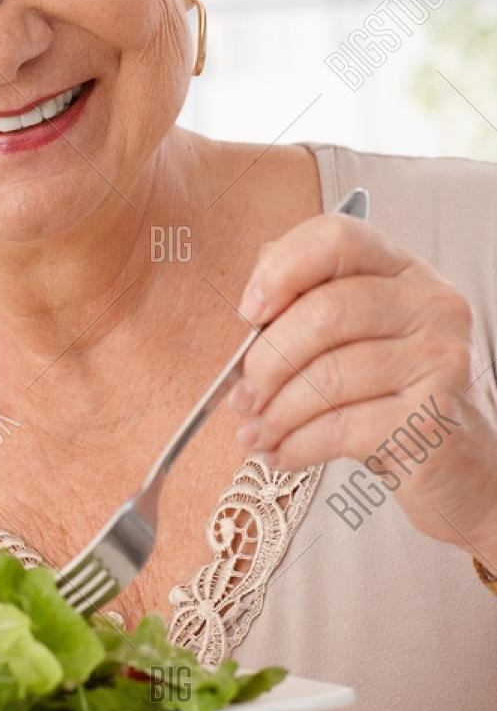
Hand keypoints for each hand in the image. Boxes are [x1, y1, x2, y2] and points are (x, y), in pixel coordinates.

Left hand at [226, 210, 496, 562]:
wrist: (469, 472)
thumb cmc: (401, 400)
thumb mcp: (367, 340)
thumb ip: (315, 303)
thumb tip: (257, 291)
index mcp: (408, 273)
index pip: (338, 238)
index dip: (280, 270)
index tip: (249, 313)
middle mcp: (433, 306)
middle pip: (324, 312)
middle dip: (265, 361)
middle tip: (242, 397)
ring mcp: (440, 361)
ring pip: (326, 375)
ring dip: (274, 413)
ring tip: (257, 434)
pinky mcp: (431, 420)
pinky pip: (339, 427)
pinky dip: (295, 445)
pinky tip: (283, 455)